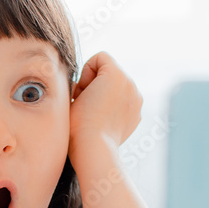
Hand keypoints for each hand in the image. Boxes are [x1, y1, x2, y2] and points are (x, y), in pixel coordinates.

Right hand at [68, 52, 141, 168]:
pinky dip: (114, 105)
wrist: (93, 149)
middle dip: (96, 83)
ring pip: (117, 86)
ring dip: (105, 93)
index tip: (82, 91)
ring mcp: (136, 99)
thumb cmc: (78, 122)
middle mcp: (131, 83)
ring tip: (94, 112)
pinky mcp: (137, 114)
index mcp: (116, 74)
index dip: (86, 73)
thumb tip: (87, 85)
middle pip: (109, 71)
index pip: (99, 58)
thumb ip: (81, 80)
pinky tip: (104, 119)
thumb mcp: (72, 92)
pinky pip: (123, 101)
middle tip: (86, 102)